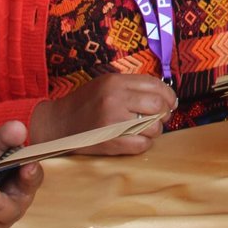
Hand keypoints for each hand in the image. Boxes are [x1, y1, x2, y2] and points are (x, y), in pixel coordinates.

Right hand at [29, 73, 174, 154]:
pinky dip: (144, 144)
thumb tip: (165, 95)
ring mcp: (112, 122)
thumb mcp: (106, 84)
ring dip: (154, 131)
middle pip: (158, 105)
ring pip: (153, 127)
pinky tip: (136, 140)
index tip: (170, 102)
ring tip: (145, 130)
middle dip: (164, 113)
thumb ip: (133, 86)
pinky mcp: (109, 142)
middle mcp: (115, 100)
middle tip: (159, 117)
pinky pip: (141, 145)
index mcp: (115, 82)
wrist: (57, 124)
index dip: (168, 95)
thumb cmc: (85, 103)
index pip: (156, 85)